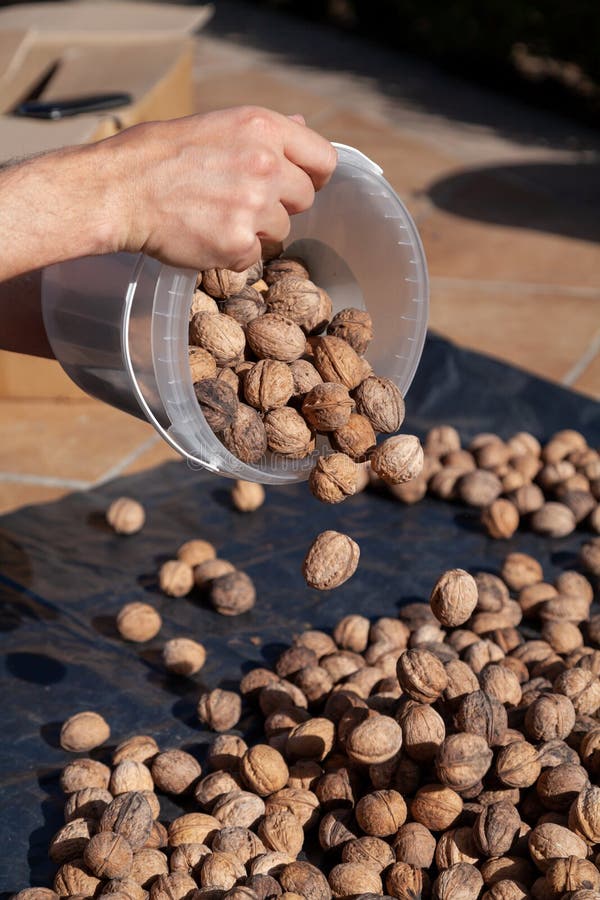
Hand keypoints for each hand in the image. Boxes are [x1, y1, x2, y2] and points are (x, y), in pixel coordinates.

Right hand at [103, 106, 336, 270]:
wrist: (120, 189)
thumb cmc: (158, 155)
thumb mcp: (216, 124)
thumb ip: (262, 134)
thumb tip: (302, 128)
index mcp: (262, 127)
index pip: (323, 158)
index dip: (313, 174)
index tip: (299, 183)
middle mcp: (265, 164)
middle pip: (305, 198)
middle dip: (280, 203)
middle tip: (241, 201)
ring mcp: (254, 206)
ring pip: (281, 230)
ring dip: (255, 230)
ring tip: (216, 216)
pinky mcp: (238, 243)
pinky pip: (254, 257)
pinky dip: (232, 253)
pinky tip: (205, 235)